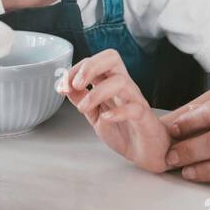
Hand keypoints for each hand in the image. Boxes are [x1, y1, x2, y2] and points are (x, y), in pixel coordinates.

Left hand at [58, 50, 170, 172]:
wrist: (146, 151)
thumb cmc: (123, 130)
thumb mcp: (94, 115)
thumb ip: (80, 99)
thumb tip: (64, 86)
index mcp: (110, 82)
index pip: (95, 61)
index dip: (76, 69)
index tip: (63, 86)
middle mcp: (123, 86)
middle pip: (112, 58)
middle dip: (89, 67)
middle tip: (76, 85)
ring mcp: (135, 99)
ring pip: (121, 81)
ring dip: (97, 93)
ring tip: (83, 108)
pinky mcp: (144, 117)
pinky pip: (134, 108)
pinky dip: (117, 112)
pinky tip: (106, 118)